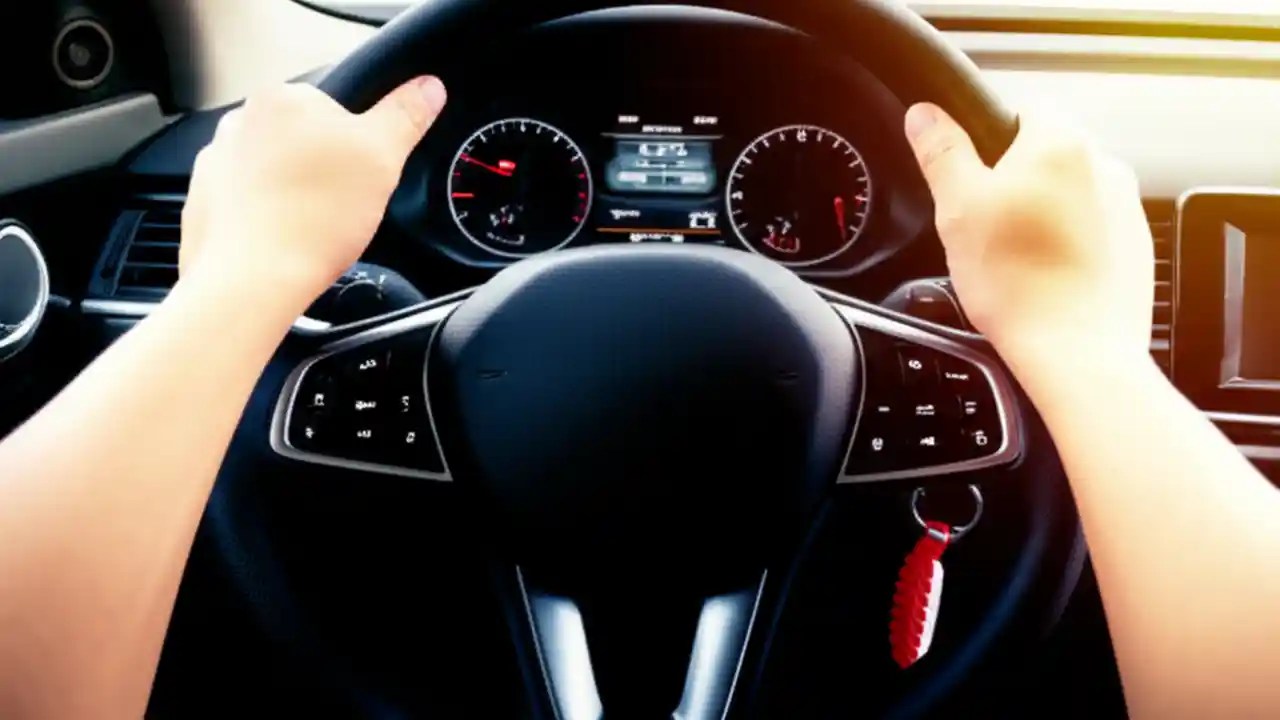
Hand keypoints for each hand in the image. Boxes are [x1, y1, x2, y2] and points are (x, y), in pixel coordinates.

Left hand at [179, 77, 446, 318]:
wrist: (253, 280)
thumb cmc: (315, 216)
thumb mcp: (383, 157)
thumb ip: (406, 115)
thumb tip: (428, 89)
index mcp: (284, 97)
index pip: (335, 109)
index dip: (358, 146)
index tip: (363, 177)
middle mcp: (240, 121)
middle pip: (302, 140)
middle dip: (324, 170)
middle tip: (343, 206)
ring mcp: (216, 162)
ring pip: (274, 173)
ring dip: (294, 194)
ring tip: (313, 228)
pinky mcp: (203, 202)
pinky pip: (247, 204)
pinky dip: (266, 219)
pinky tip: (285, 240)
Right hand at [903, 104, 1153, 373]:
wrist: (1075, 350)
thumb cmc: (1018, 282)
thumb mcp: (958, 208)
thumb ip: (941, 152)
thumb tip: (925, 116)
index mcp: (1059, 141)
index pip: (1021, 107)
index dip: (987, 139)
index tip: (970, 175)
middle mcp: (1103, 163)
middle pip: (1046, 153)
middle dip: (1015, 180)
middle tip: (985, 224)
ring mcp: (1127, 206)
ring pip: (1070, 193)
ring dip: (1043, 212)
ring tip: (1014, 257)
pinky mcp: (1136, 245)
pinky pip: (1093, 229)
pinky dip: (1068, 244)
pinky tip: (1043, 275)